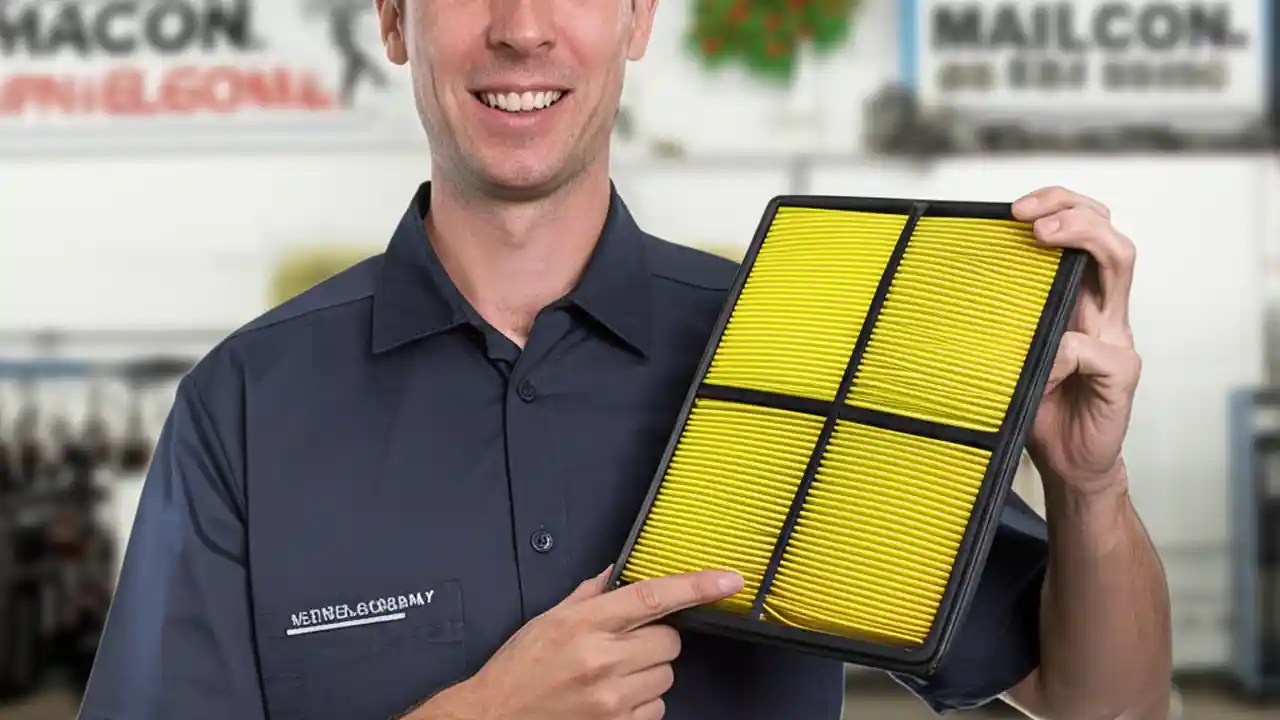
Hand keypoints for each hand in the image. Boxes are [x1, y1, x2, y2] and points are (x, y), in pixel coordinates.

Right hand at [427, 566, 743, 719]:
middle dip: (653, 640)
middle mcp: (602, 660)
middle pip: (669, 641)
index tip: (729, 580)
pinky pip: (656, 708)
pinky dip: (642, 702)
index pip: (654, 597)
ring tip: (612, 675)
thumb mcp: (547, 620)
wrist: (492, 718)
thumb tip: (614, 573)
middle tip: (623, 646)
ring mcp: (612, 699)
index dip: (697, 586)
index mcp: (585, 625)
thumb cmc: (518, 670)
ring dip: (649, 672)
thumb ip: (588, 597)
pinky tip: (612, 698)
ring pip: (666, 676)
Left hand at [1012, 186, 1140, 495]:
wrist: (1068, 464)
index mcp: (1077, 302)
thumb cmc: (1037, 407)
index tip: (1011, 209)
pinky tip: (1043, 367)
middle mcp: (1102, 311)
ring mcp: (1116, 338)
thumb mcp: (1008, 357)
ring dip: (1083, 237)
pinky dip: (1067, 351)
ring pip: (1121, 262)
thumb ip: (999, 326)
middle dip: (1071, 207)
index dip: (1056, 206)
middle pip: (1107, 232)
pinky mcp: (1122, 374)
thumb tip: (945, 293)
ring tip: (1044, 234)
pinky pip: (1097, 349)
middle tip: (1027, 213)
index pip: (1083, 232)